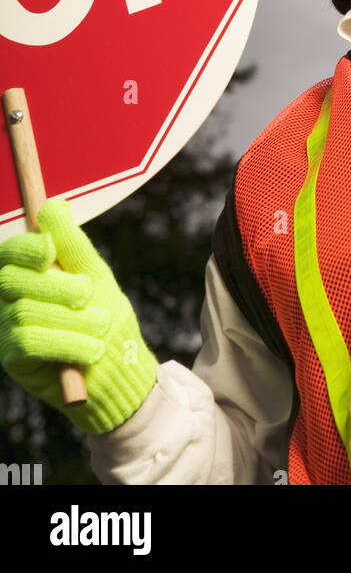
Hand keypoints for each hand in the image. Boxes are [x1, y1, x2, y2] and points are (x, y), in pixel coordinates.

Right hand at [0, 198, 156, 434]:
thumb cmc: (104, 313)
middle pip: (13, 281)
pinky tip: (91, 350)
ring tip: (101, 325)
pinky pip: (29, 343)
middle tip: (89, 294)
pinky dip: (65, 343)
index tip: (50, 251)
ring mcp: (6, 328)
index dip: (25, 249)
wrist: (117, 367)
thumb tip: (52, 206)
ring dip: (70, 319)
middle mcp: (8, 297)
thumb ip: (72, 245)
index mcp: (29, 271)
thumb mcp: (95, 275)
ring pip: (24, 312)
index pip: (10, 253)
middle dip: (56, 286)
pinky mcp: (13, 359)